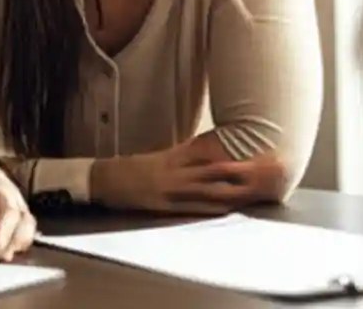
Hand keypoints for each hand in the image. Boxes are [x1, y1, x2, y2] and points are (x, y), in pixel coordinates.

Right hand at [92, 140, 286, 214]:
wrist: (104, 178)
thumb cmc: (131, 169)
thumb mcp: (157, 158)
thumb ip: (180, 157)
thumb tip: (203, 154)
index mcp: (173, 157)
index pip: (207, 153)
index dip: (229, 154)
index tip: (249, 153)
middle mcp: (175, 170)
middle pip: (213, 169)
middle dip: (237, 171)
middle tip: (258, 171)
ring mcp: (170, 188)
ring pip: (206, 188)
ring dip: (229, 190)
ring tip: (250, 191)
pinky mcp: (163, 204)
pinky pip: (191, 206)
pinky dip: (209, 207)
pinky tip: (224, 209)